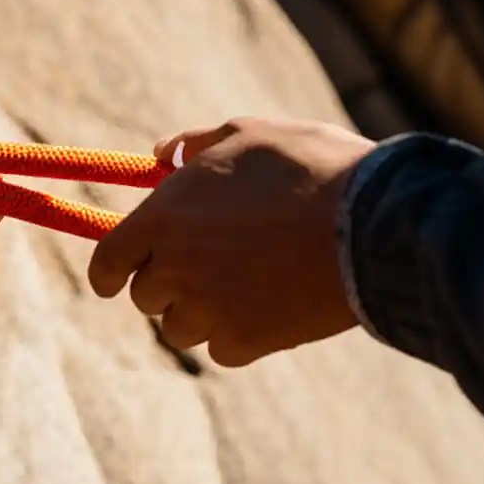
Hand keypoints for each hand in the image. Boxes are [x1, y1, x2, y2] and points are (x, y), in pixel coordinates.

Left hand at [88, 117, 375, 365]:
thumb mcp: (252, 134)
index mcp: (164, 216)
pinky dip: (237, 336)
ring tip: (243, 286)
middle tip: (203, 268)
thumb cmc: (313, 168)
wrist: (374, 224)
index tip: (114, 280)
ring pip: (180, 328)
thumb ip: (195, 145)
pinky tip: (268, 309)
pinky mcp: (246, 342)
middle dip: (166, 285)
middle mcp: (175, 267)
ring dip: (200, 313)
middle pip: (146, 297)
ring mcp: (208, 308)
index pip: (108, 261)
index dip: (109, 273)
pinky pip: (222, 349)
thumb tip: (159, 154)